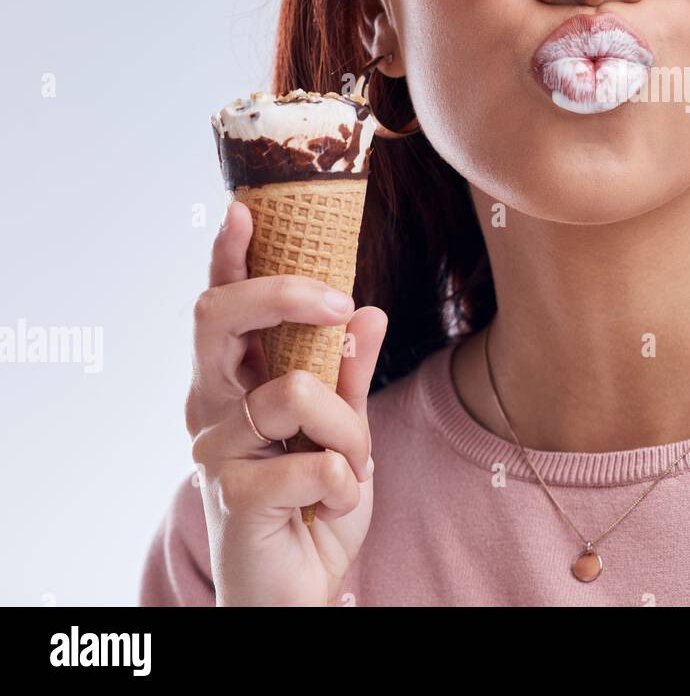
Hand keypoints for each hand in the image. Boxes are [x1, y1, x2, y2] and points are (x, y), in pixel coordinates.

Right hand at [186, 199, 386, 604]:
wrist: (296, 590)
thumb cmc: (313, 504)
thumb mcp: (345, 430)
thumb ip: (349, 374)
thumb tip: (369, 311)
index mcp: (233, 381)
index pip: (221, 306)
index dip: (228, 255)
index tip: (247, 209)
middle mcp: (209, 407)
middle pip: (218, 317)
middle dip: (286, 294)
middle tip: (340, 302)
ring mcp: (213, 451)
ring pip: (295, 392)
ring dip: (348, 431)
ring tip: (349, 468)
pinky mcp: (231, 496)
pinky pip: (315, 461)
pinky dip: (347, 482)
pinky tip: (335, 507)